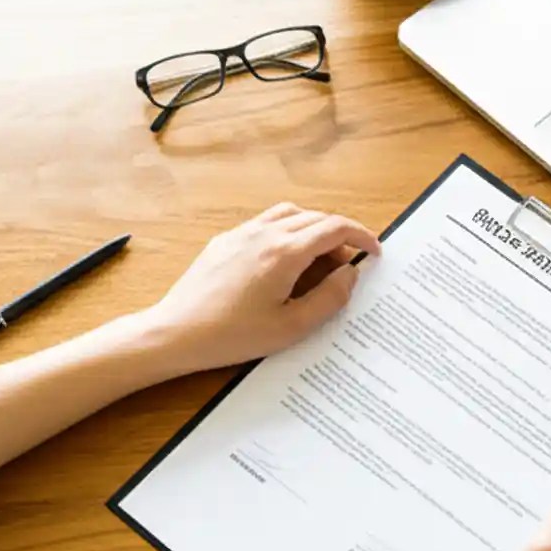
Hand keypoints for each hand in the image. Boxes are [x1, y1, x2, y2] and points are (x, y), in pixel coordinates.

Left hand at [139, 202, 379, 376]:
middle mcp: (264, 233)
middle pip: (315, 217)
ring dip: (313, 228)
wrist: (176, 333)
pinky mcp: (225, 242)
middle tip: (349, 263)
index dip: (361, 235)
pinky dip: (288, 232)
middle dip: (340, 234)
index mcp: (285, 252)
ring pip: (290, 214)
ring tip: (320, 259)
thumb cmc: (232, 335)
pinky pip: (265, 224)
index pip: (335, 227)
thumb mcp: (292, 327)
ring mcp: (242, 234)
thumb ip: (329, 298)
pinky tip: (285, 262)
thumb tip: (350, 274)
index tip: (374, 251)